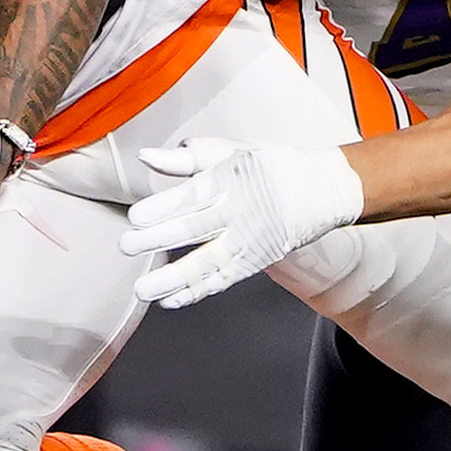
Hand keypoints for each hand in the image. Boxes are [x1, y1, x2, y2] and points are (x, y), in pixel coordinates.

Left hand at [119, 140, 366, 308]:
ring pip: (208, 263)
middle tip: (127, 246)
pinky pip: (222, 280)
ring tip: (143, 289)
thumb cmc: (271, 167)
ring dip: (173, 278)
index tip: (135, 217)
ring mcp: (250, 241)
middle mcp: (241, 212)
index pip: (194, 196)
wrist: (322, 190)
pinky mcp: (255, 262)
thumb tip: (147, 156)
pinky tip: (170, 299)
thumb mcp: (232, 151)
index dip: (164, 208)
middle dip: (158, 240)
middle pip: (195, 228)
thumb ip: (188, 158)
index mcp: (233, 179)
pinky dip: (196, 292)